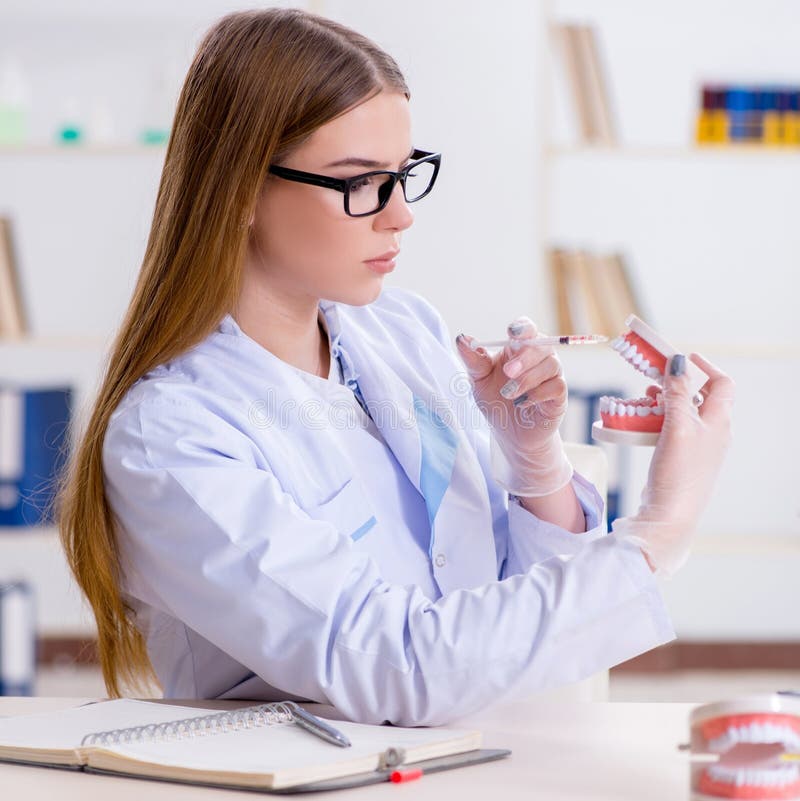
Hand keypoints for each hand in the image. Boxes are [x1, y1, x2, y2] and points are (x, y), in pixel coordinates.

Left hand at [455, 316, 572, 496]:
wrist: (507, 433)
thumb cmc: (495, 400)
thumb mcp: (479, 380)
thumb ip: (473, 360)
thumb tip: (461, 338)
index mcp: (519, 348)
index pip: (527, 329)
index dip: (522, 327)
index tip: (512, 332)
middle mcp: (539, 357)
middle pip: (541, 345)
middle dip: (524, 358)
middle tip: (508, 371)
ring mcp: (552, 375)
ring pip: (550, 365)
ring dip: (527, 380)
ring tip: (508, 394)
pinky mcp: (559, 395)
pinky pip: (556, 386)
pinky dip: (538, 394)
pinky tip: (523, 403)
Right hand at [612, 352, 734, 576]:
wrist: (670, 515)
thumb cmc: (678, 473)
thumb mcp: (677, 427)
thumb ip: (676, 393)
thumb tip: (679, 362)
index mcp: (719, 422)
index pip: (722, 384)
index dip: (706, 367)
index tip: (684, 357)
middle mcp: (714, 433)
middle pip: (702, 397)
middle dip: (679, 383)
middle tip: (655, 377)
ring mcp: (700, 448)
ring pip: (686, 414)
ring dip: (667, 402)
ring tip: (646, 398)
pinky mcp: (684, 460)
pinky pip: (676, 431)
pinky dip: (661, 420)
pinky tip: (643, 423)